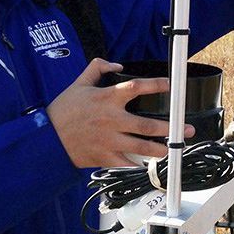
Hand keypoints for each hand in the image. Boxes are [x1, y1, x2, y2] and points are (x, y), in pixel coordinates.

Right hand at [47, 58, 194, 167]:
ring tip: (172, 149)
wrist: (47, 138)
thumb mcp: (79, 84)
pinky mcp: (104, 157)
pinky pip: (126, 164)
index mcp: (107, 99)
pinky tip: (149, 167)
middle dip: (169, 127)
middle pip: (147, 124)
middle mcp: (111, 120)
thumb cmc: (63, 110)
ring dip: (159, 149)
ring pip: (141, 147)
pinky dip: (138, 166)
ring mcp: (109, 140)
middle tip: (186, 129)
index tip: (170, 85)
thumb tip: (117, 66)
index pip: (137, 87)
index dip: (156, 84)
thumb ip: (97, 69)